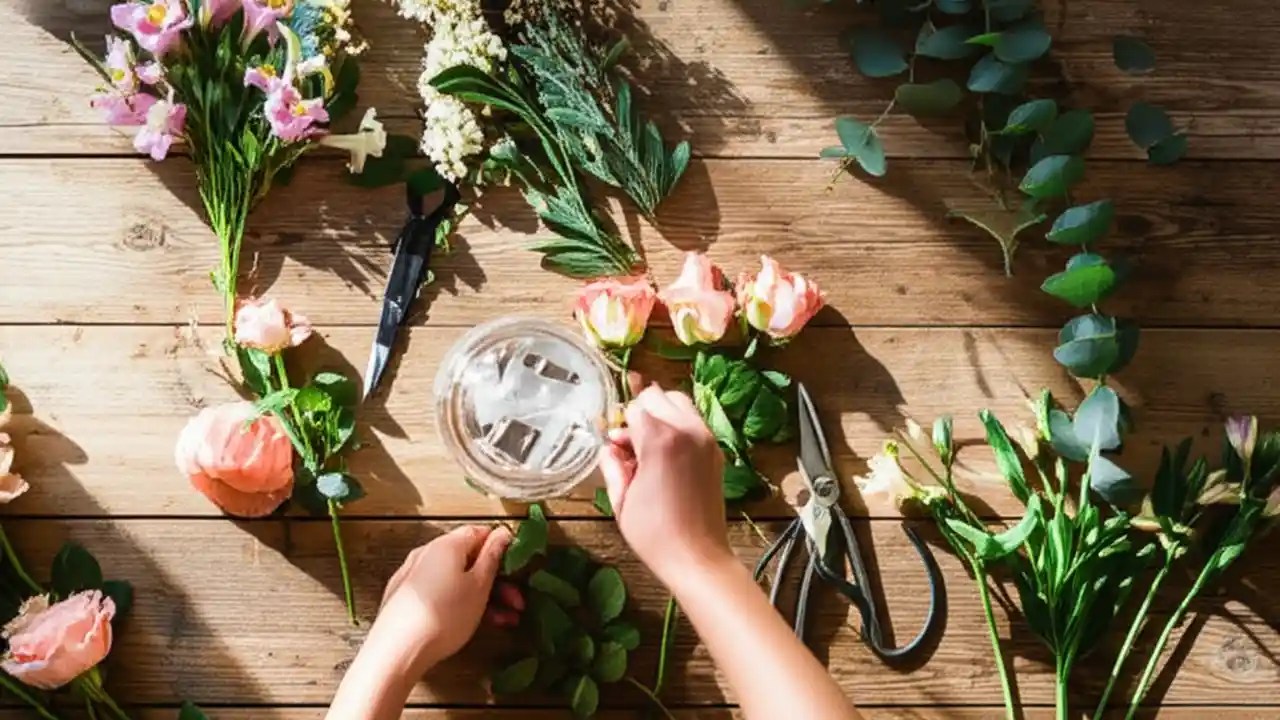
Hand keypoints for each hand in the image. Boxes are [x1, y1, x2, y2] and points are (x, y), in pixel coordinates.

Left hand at [367, 525, 511, 676]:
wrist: (397, 650)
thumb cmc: (444, 615)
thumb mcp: (479, 586)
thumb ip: (493, 557)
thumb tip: (502, 534)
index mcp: (446, 545)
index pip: (480, 532)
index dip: (501, 547)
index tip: (517, 565)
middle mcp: (427, 554)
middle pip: (469, 559)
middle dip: (497, 580)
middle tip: (516, 602)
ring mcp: (413, 576)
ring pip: (456, 579)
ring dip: (483, 596)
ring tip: (502, 620)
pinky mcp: (405, 599)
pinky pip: (440, 592)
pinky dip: (459, 602)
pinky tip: (474, 622)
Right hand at [598, 385, 731, 587]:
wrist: (698, 557)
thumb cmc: (654, 534)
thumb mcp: (620, 500)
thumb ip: (612, 465)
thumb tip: (610, 447)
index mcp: (660, 440)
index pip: (635, 408)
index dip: (621, 426)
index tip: (617, 448)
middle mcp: (687, 430)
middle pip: (657, 396)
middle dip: (641, 413)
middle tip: (631, 445)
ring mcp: (706, 438)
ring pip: (679, 401)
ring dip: (661, 414)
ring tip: (650, 446)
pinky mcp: (716, 450)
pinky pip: (694, 420)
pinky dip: (679, 425)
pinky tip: (668, 454)